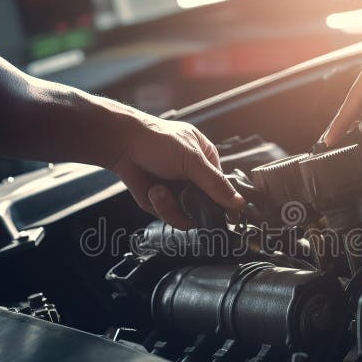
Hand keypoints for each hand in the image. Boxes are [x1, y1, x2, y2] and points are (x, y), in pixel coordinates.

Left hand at [110, 116, 245, 228]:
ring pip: (186, 215)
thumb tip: (239, 202)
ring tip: (159, 191)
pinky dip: (159, 205)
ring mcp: (177, 190)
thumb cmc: (158, 142)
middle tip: (186, 202)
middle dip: (193, 207)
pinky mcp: (161, 201)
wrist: (122, 145)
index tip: (230, 219)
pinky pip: (168, 215)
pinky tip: (152, 190)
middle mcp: (194, 178)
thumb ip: (215, 184)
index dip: (226, 204)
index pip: (224, 188)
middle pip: (205, 207)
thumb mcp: (192, 161)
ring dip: (171, 206)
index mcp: (207, 161)